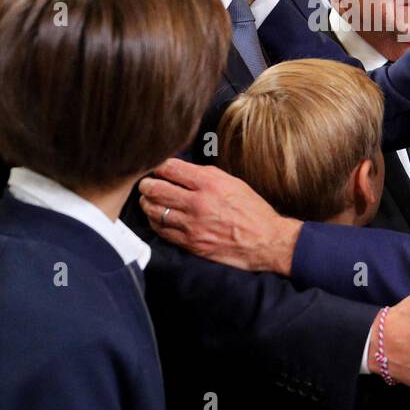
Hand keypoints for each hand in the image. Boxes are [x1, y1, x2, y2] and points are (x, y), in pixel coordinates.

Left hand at [142, 158, 300, 274]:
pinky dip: (155, 222)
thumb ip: (206, 174)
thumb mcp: (232, 182)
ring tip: (146, 199)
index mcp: (209, 183)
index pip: (171, 168)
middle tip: (144, 184)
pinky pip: (162, 231)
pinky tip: (156, 217)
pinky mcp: (191, 243)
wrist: (265, 241)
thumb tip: (182, 169)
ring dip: (146, 203)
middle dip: (146, 184)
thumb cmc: (251, 210)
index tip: (156, 168)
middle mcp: (198, 203)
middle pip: (157, 189)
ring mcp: (192, 225)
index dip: (159, 166)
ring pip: (155, 211)